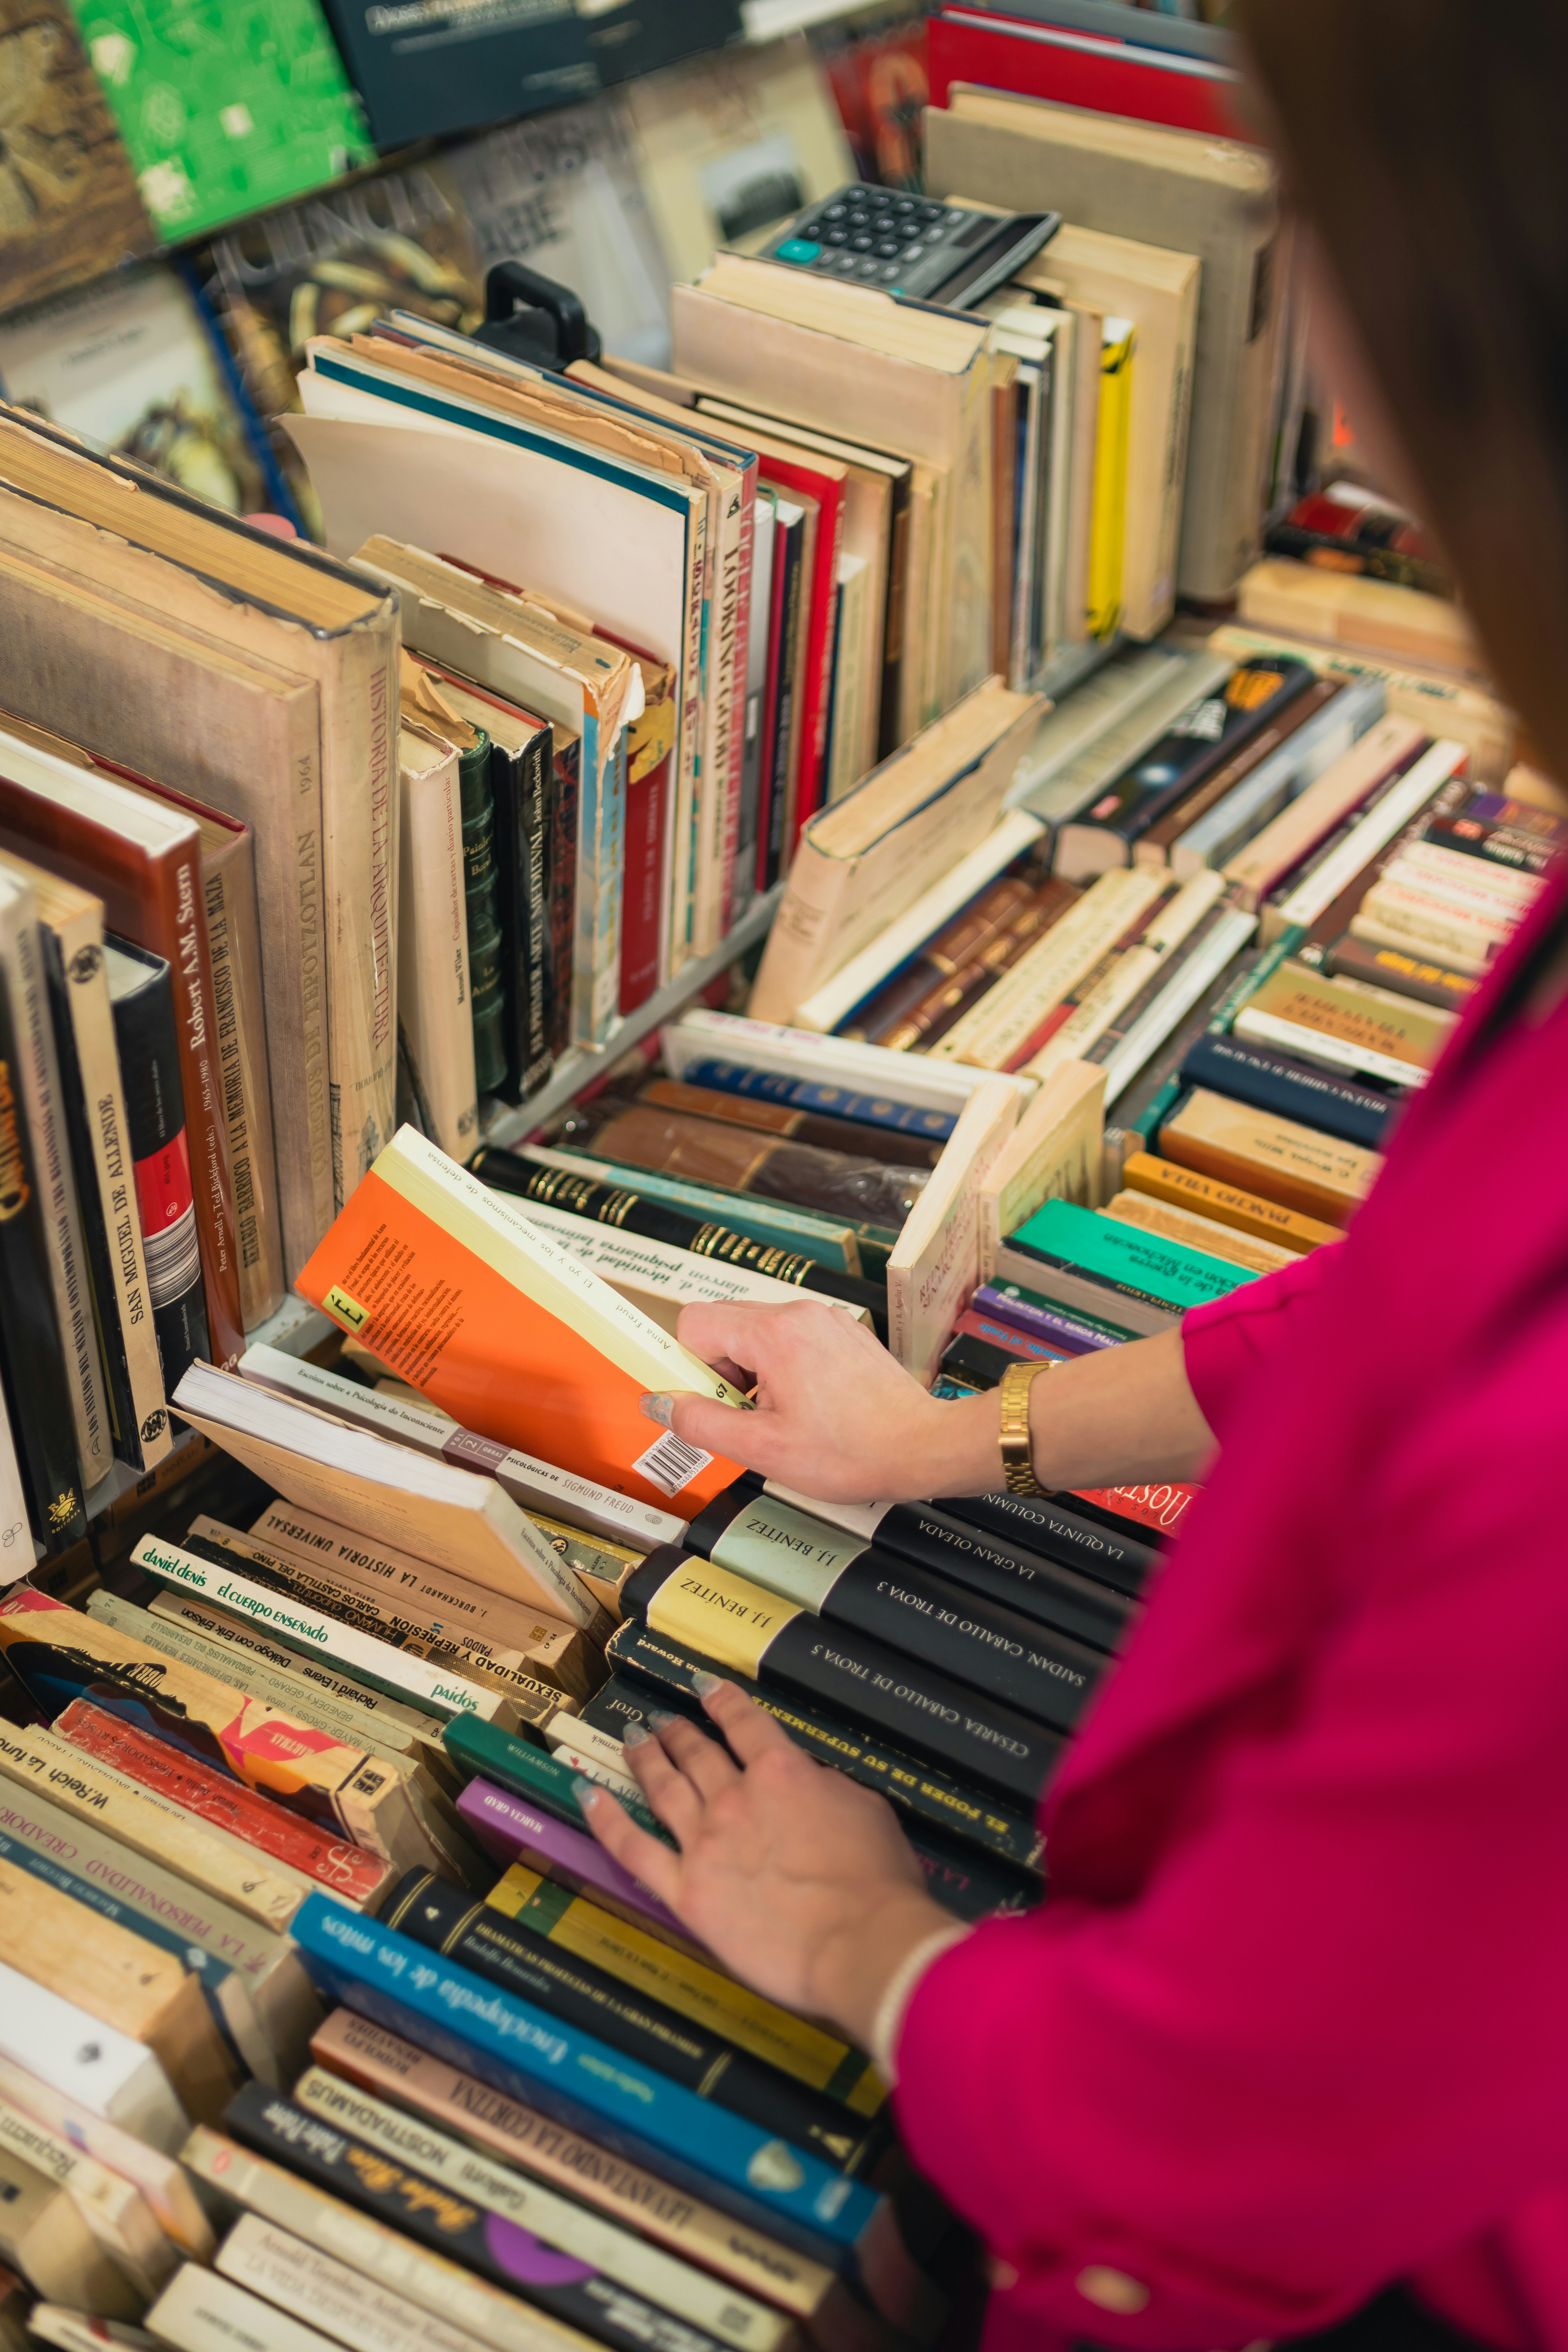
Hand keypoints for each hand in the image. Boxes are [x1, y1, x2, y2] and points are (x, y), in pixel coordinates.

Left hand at [578, 1676, 951, 2047]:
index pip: (743, 1722)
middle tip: (661, 1720)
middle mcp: (735, 1798)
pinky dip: (606, 1819)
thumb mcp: (867, 1809)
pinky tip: (588, 1794)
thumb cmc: (876, 1882)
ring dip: (645, 1758)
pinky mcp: (686, 1892)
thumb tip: (807, 1782)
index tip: (702, 1686)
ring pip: (662, 1787)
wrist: (860, 1942)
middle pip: (696, 1753)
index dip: (720, 1699)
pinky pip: (633, 1849)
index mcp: (782, 1772)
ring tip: (632, 1739)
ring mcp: (704, 1844)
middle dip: (677, 1731)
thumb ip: (826, 1787)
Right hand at [648, 1298, 1001, 1502]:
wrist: (923, 1448)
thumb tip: (660, 1404)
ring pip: (757, 1333)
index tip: (703, 1401)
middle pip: (724, 1324)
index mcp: (774, 1334)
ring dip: (751, 1373)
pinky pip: (790, 1339)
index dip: (689, 1367)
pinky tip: (805, 1408)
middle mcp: (799, 1313)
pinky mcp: (842, 1333)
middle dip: (720, 1371)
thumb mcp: (763, 1449)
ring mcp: (824, 1320)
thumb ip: (701, 1422)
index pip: (695, 1323)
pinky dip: (782, 1369)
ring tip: (779, 1416)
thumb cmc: (854, 1451)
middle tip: (744, 1415)